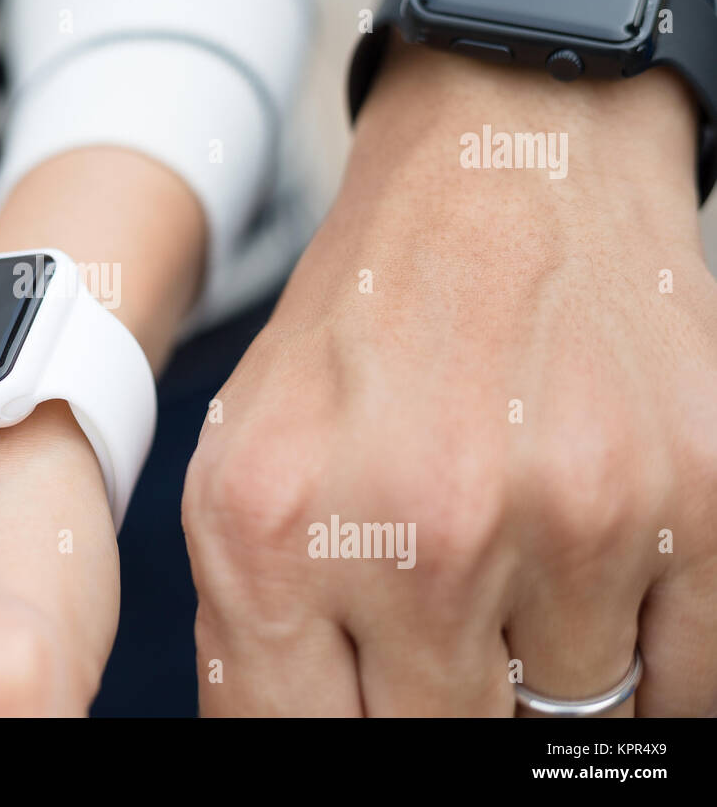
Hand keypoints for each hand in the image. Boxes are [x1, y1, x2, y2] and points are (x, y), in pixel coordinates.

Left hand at [184, 43, 716, 715]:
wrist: (502, 171)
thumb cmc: (365, 328)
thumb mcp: (250, 469)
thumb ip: (264, 633)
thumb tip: (311, 738)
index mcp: (272, 529)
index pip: (299, 747)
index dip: (344, 751)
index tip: (375, 712)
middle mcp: (420, 531)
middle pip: (446, 752)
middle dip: (445, 705)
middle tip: (446, 630)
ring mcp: (574, 517)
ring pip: (579, 731)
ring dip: (550, 682)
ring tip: (522, 566)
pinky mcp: (704, 497)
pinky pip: (691, 689)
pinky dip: (650, 662)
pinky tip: (601, 571)